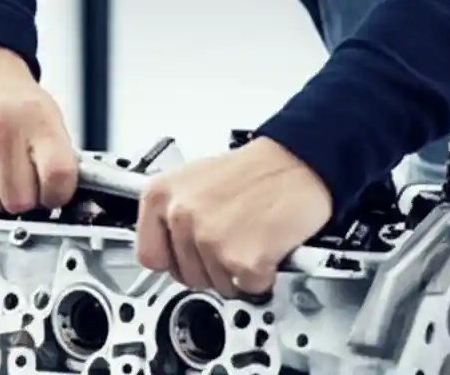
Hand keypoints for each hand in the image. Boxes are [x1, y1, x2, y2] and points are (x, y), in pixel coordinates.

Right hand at [0, 37, 78, 213]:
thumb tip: (60, 194)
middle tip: (21, 178)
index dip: (58, 194)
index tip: (53, 192)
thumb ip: (55, 156)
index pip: (57, 179)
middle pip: (20, 201)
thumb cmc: (10, 90)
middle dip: (24, 196)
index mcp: (36, 120)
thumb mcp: (47, 113)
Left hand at [134, 137, 331, 297]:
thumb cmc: (256, 169)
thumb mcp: (195, 179)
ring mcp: (209, 239)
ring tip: (251, 236)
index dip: (173, 260)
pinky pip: (248, 288)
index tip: (187, 257)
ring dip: (237, 271)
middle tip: (232, 241)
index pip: (149, 255)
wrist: (300, 161)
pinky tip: (267, 246)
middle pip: (185, 275)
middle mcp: (181, 216)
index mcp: (161, 195)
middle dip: (210, 267)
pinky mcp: (241, 259)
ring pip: (216, 285)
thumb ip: (174, 213)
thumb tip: (167, 247)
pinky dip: (262, 276)